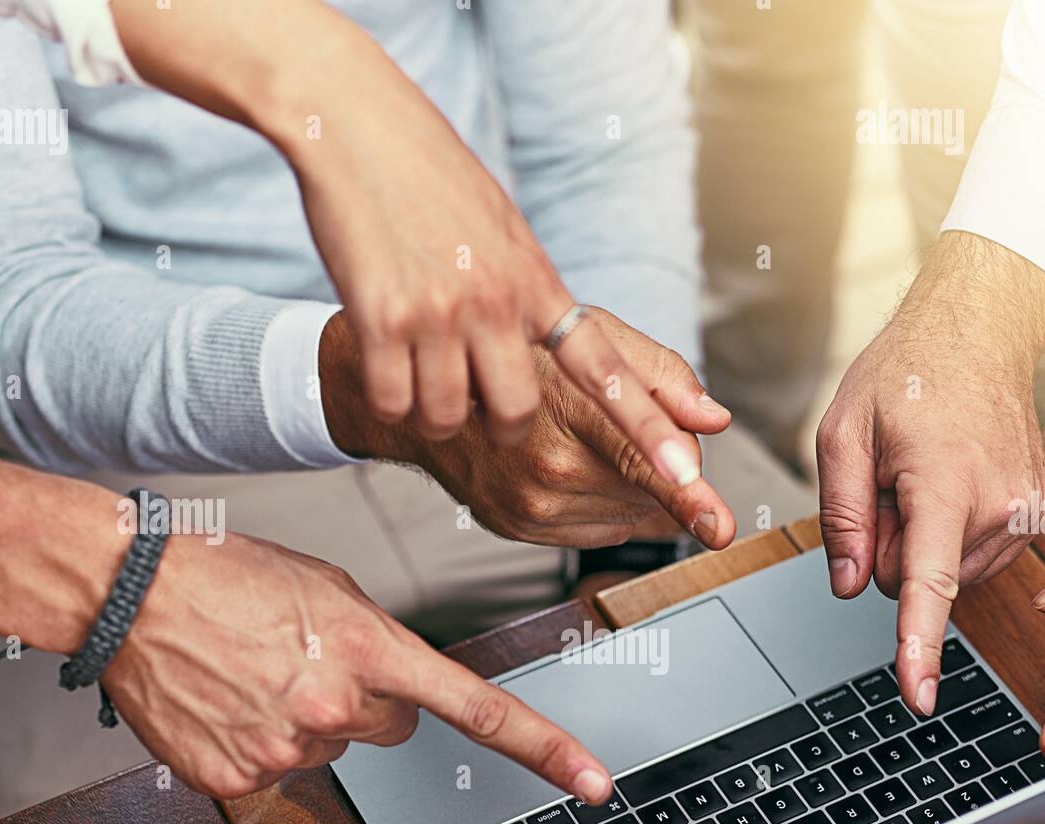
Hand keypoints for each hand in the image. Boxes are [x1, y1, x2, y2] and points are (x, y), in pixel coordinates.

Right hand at [103, 530, 614, 803]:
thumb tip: (398, 694)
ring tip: (258, 677)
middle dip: (366, 704)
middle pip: (392, 730)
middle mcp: (336, 704)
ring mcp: (286, 746)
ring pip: (332, 751)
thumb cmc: (225, 576)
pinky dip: (261, 745)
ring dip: (308, 723)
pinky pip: (277, 773)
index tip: (591, 780)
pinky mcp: (239, 776)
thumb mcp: (329, 589)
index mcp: (370, 648)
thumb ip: (380, 646)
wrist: (128, 592)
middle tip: (309, 665)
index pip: (477, 708)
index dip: (543, 748)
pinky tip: (232, 704)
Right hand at [111, 0, 702, 483]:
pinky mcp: (381, 318)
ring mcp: (439, 311)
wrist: (356, 126)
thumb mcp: (510, 237)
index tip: (688, 477)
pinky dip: (387, 398)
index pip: (607, 370)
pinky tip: (383, 357)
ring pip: (446, 418)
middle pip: (513, 417)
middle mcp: (497, 302)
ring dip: (430, 411)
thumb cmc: (437, 187)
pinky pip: (394, 402)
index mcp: (538, 284)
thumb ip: (549, 305)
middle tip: (473, 396)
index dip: (649, 427)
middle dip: (493, 428)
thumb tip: (596, 365)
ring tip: (418, 360)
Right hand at [322, 305, 736, 549]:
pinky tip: (572, 467)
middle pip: (650, 489)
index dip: (689, 496)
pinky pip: (598, 532)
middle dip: (657, 462)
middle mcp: (550, 466)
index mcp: (573, 409)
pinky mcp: (521, 529)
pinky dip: (601, 505)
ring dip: (628, 486)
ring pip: (629, 515)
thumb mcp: (592, 334)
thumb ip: (662, 376)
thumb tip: (714, 419)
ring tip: (584, 442)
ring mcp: (532, 505)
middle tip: (615, 424)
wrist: (432, 392)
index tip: (718, 527)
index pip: (645, 459)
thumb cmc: (517, 352)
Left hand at [817, 232, 1044, 714]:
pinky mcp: (1036, 515)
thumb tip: (849, 588)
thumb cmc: (906, 374)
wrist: (980, 331)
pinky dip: (946, 531)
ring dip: (918, 535)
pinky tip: (950, 480)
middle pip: (910, 579)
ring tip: (926, 471)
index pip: (927, 582)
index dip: (918, 645)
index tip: (921, 697)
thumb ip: (842, 516)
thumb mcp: (844, 434)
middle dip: (887, 541)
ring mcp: (1026, 513)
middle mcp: (1001, 505)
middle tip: (895, 477)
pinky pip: (967, 558)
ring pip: (940, 573)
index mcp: (947, 482)